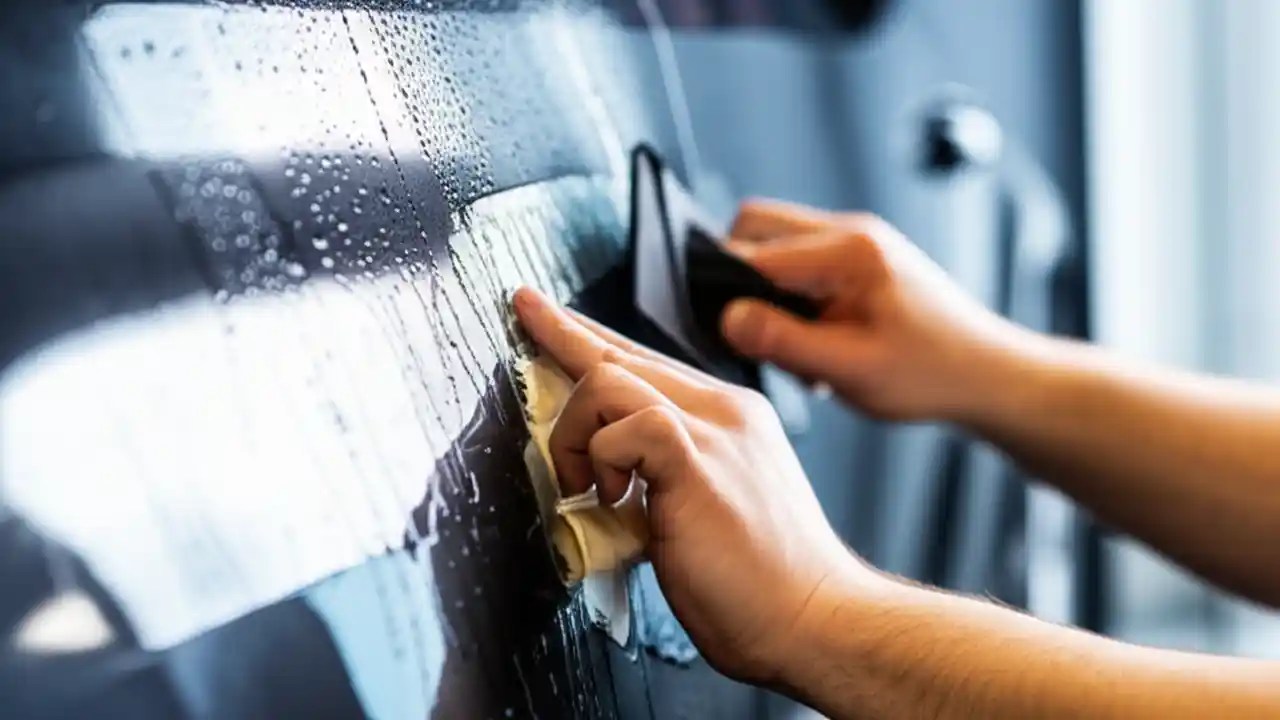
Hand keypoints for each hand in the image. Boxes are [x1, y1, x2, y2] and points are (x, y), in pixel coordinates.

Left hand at [513, 287, 874, 683]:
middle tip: (523, 311)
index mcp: (728, 418)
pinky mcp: (698, 460)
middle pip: (621, 352)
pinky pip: (626, 425)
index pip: (646, 360)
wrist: (814, 620)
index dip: (590, 336)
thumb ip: (663, 477)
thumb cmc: (762, 584)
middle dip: (559, 333)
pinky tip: (612, 499)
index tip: (547, 314)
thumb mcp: (705, 509)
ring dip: (574, 434)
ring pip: (609, 378)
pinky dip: (599, 460)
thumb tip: (606, 474)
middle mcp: (724, 410)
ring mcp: (715, 430)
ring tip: (586, 489)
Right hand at [720, 199, 1029, 422]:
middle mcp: (850, 231)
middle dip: (740, 279)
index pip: (752, 251)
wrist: (989, 374)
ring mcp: (856, 240)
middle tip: (760, 334)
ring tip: (797, 344)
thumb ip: (783, 341)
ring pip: (774, 243)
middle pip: (755, 227)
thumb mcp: (850, 369)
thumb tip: (727, 318)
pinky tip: (817, 340)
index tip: (735, 336)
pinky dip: (792, 296)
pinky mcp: (859, 258)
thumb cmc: (931, 373)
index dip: (730, 295)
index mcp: (848, 251)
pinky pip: (800, 261)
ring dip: (766, 289)